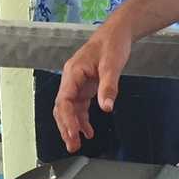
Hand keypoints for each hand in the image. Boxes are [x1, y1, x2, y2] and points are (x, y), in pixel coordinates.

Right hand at [53, 25, 131, 153]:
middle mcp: (71, 80)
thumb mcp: (112, 65)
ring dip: (72, 127)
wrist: (116, 33)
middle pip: (62, 108)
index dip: (67, 119)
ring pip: (69, 110)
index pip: (64, 101)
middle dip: (65, 127)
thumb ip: (108, 87)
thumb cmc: (112, 44)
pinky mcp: (85, 87)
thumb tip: (107, 107)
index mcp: (73, 73)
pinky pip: (79, 107)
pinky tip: (87, 131)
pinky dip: (82, 120)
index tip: (72, 134)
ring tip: (76, 144)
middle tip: (72, 145)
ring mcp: (77, 84)